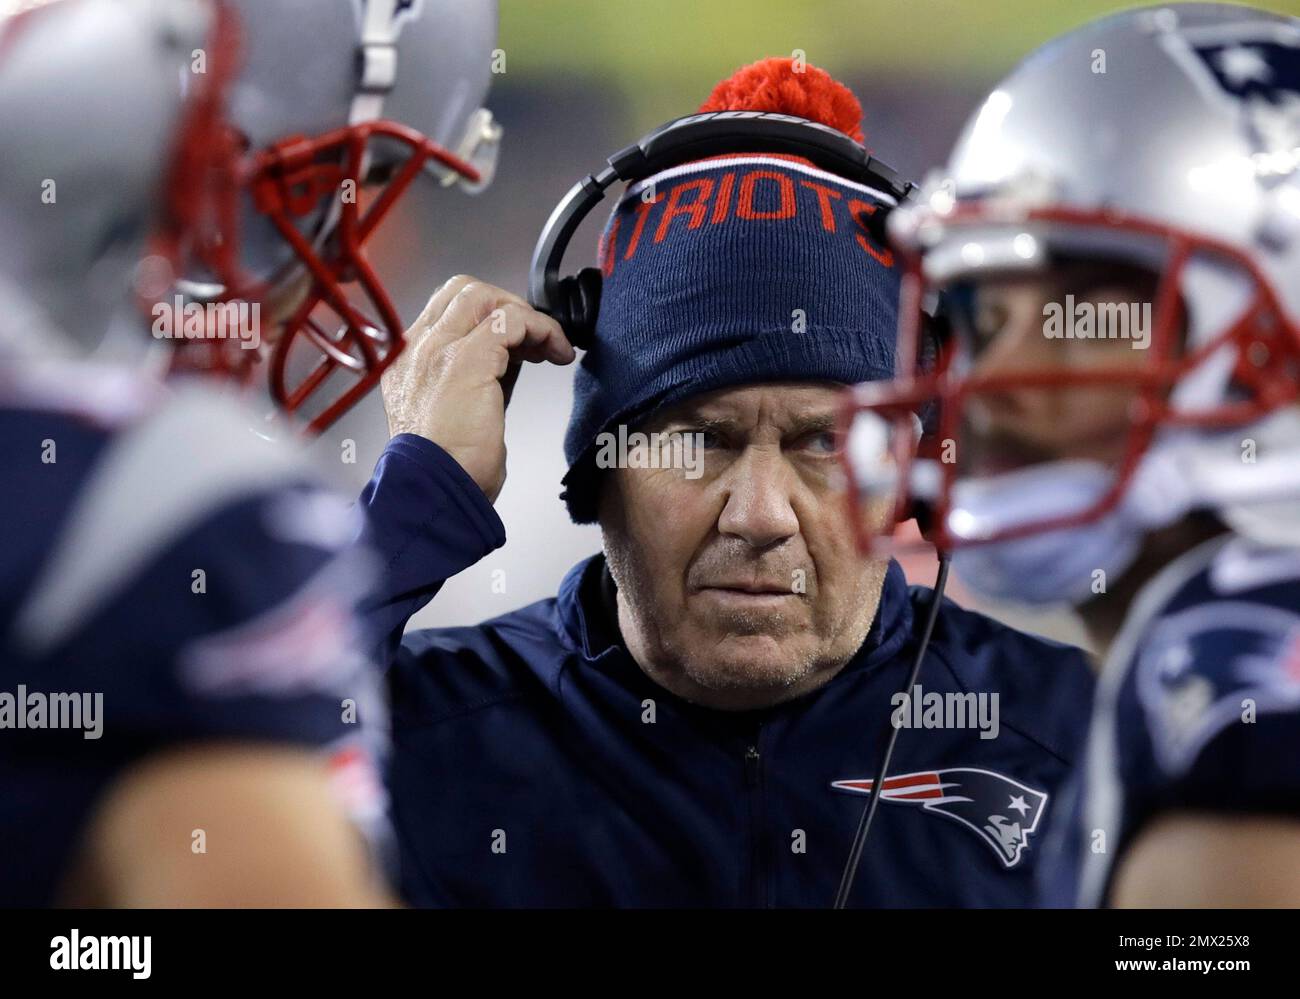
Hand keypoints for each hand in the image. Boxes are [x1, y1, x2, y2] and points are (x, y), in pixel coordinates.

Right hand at [380, 275, 573, 502]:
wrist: (432, 493)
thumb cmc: (446, 470)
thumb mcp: (456, 413)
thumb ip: (476, 377)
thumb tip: (512, 357)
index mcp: (407, 361)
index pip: (449, 311)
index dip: (491, 316)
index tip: (521, 342)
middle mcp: (415, 348)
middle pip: (464, 291)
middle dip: (510, 306)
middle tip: (537, 339)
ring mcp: (436, 349)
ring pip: (486, 297)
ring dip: (528, 316)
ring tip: (551, 346)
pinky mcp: (465, 359)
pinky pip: (511, 320)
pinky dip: (541, 329)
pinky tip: (556, 352)